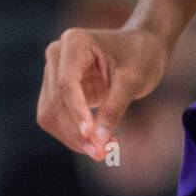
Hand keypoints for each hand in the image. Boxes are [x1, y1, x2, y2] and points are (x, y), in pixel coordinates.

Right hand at [36, 25, 168, 160]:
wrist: (144, 47)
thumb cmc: (141, 55)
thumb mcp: (134, 79)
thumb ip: (114, 109)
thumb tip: (98, 141)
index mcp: (74, 42)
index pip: (67, 83)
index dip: (77, 111)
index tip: (91, 135)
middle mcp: (57, 56)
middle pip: (55, 103)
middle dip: (76, 132)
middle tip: (102, 153)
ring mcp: (55, 74)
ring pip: (51, 115)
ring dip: (73, 138)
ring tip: (103, 152)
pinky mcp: (59, 92)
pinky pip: (58, 119)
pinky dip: (75, 135)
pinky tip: (98, 144)